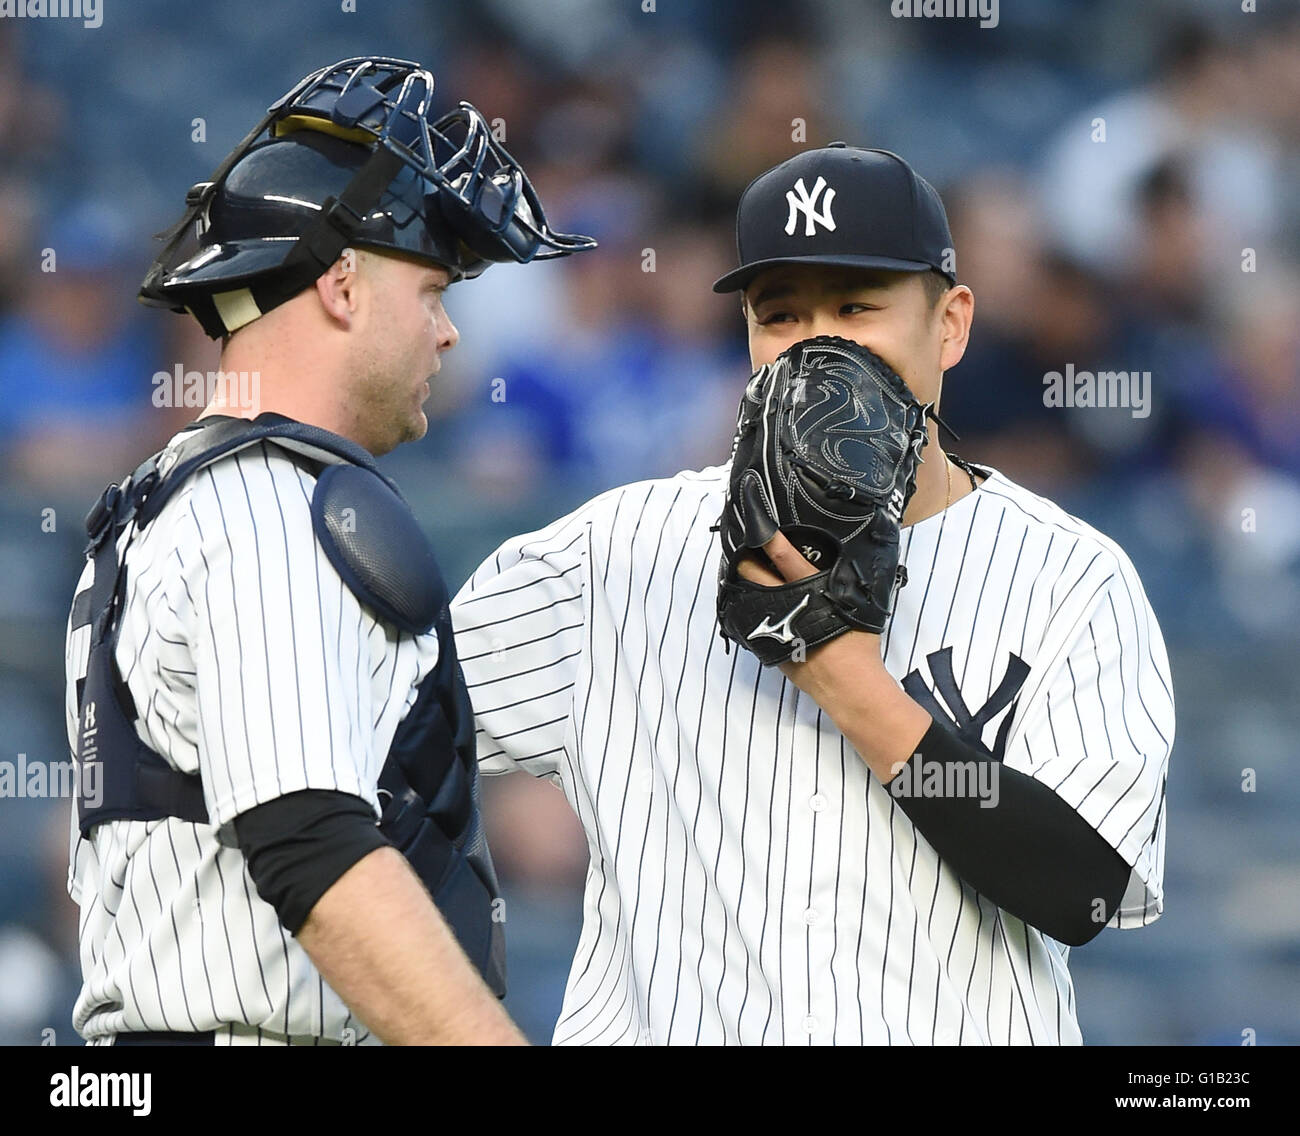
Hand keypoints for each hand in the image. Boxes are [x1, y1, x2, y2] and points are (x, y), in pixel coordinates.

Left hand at [737, 531, 885, 693]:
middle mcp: (786, 604)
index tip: (757, 524)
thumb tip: (843, 564)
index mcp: (810, 590)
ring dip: (742, 583)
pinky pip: (749, 622)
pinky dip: (746, 610)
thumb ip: (844, 582)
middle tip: (741, 547)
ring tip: (741, 572)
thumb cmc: (857, 644)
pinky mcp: (765, 644)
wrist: (847, 683)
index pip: (785, 557)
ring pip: (745, 596)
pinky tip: (747, 604)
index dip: (769, 538)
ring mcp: (772, 626)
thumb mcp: (857, 604)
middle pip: (753, 574)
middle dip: (744, 558)